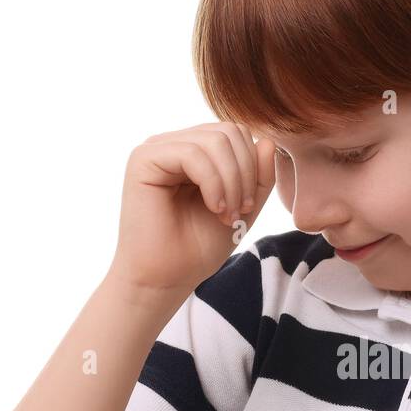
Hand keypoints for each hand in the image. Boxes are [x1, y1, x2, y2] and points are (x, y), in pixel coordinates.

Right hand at [106, 121, 276, 298]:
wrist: (164, 278)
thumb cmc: (198, 248)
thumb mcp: (243, 208)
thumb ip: (259, 177)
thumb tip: (267, 141)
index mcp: (195, 151)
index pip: (236, 134)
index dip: (254, 166)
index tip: (250, 206)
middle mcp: (174, 144)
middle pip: (228, 131)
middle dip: (245, 173)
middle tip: (240, 211)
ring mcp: (156, 149)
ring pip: (214, 141)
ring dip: (231, 182)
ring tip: (226, 214)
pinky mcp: (143, 160)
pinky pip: (192, 153)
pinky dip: (213, 183)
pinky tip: (213, 208)